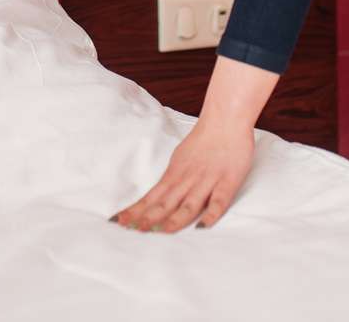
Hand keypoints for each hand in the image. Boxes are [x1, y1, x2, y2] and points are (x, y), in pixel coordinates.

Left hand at [109, 116, 253, 232]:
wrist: (226, 118)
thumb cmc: (204, 138)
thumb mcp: (182, 157)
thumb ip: (173, 177)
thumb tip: (159, 194)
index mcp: (175, 173)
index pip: (152, 196)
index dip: (137, 210)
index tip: (120, 221)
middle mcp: (188, 179)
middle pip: (166, 202)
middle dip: (149, 218)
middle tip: (134, 230)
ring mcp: (208, 180)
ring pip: (189, 204)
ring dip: (174, 219)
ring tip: (160, 232)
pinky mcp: (228, 180)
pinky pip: (219, 200)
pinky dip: (211, 214)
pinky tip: (202, 226)